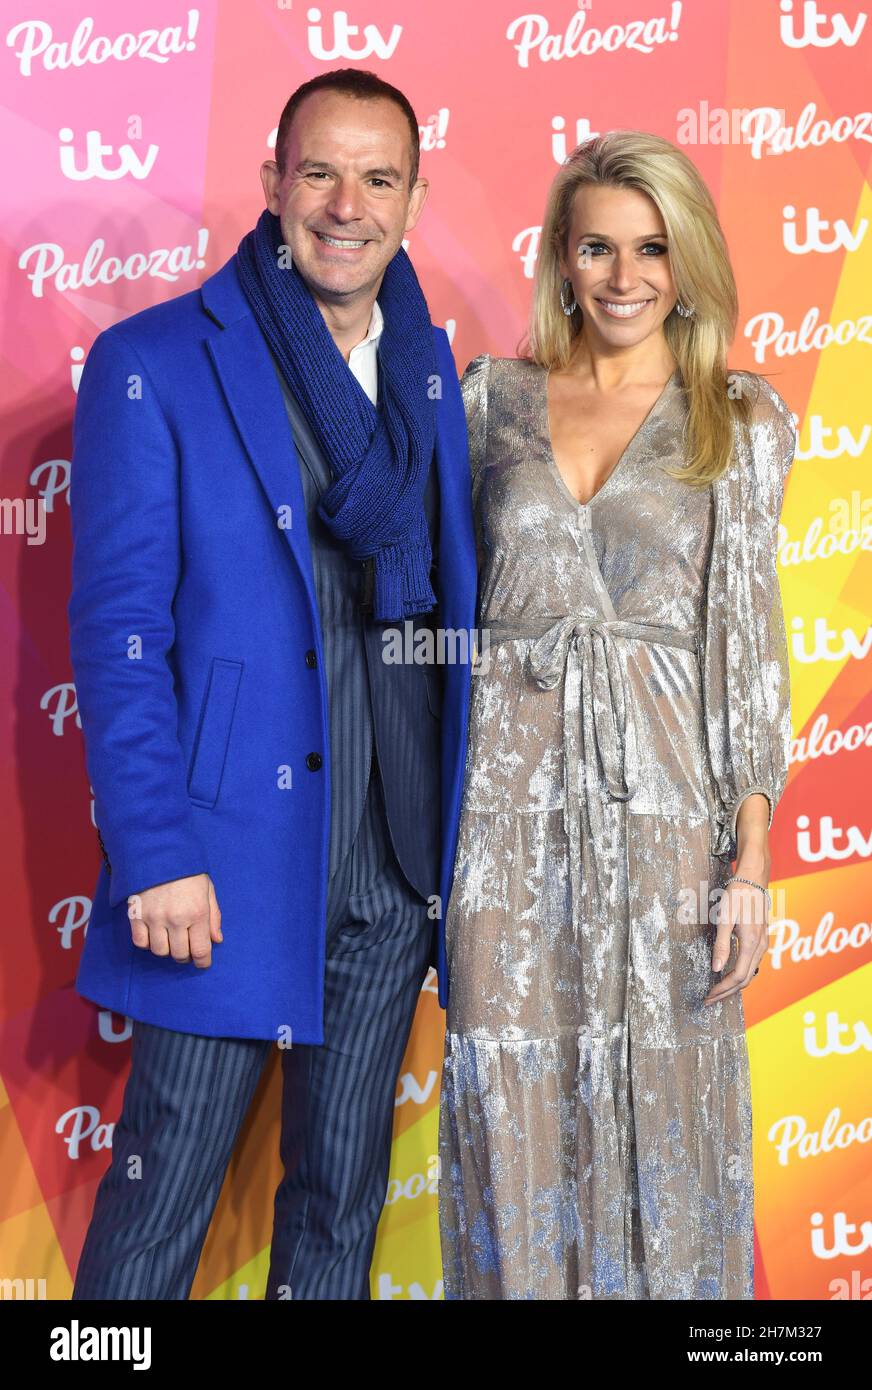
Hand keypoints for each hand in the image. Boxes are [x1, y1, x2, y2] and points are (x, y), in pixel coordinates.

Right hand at [127, 873, 221, 968]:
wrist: (158, 852)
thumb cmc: (187, 871)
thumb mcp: (208, 889)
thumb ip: (214, 916)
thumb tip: (217, 940)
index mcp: (197, 912)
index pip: (201, 950)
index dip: (203, 962)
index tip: (202, 963)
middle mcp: (176, 919)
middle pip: (180, 954)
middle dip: (186, 955)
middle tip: (186, 947)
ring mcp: (154, 918)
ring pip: (160, 951)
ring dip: (167, 949)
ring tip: (170, 938)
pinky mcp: (136, 915)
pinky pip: (140, 942)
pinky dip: (147, 943)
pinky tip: (154, 934)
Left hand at [703, 874, 768, 1005]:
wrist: (754, 879)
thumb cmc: (738, 895)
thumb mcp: (725, 918)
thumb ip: (721, 944)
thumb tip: (716, 969)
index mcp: (751, 943)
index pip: (738, 977)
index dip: (722, 989)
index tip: (708, 996)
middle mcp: (760, 947)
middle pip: (745, 980)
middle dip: (726, 992)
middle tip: (708, 1000)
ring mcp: (763, 944)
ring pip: (750, 973)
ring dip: (733, 986)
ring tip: (716, 991)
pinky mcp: (761, 940)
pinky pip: (751, 964)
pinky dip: (740, 975)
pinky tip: (728, 974)